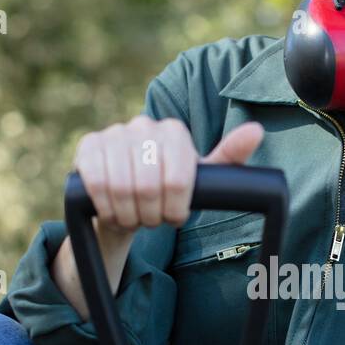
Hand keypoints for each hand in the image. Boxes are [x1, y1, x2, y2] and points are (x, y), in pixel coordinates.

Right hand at [73, 114, 264, 232]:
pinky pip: (96, 182)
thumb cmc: (168, 191)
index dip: (174, 209)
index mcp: (174, 131)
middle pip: (149, 186)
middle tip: (151, 220)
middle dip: (150, 214)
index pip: (178, 181)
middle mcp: (143, 125)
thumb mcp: (201, 181)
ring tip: (133, 216)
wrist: (126, 200)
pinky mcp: (88, 147)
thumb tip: (257, 130)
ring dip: (128, 213)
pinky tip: (111, 210)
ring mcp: (113, 133)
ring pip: (120, 187)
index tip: (174, 217)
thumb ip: (229, 160)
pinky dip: (106, 206)